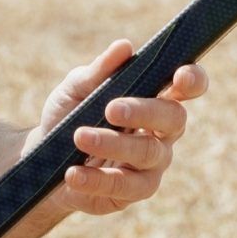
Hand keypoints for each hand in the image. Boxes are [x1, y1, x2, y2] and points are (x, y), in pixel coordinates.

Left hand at [26, 38, 207, 217]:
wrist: (43, 158)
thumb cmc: (67, 115)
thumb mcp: (75, 89)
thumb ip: (99, 71)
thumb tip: (124, 47)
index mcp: (155, 98)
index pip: (188, 86)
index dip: (193, 80)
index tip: (180, 75)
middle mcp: (162, 131)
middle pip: (175, 119)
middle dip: (144, 111)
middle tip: (110, 109)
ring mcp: (153, 164)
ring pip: (148, 153)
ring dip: (113, 144)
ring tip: (79, 136)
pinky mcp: (135, 191)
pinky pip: (124, 186)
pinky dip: (96, 180)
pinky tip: (73, 173)